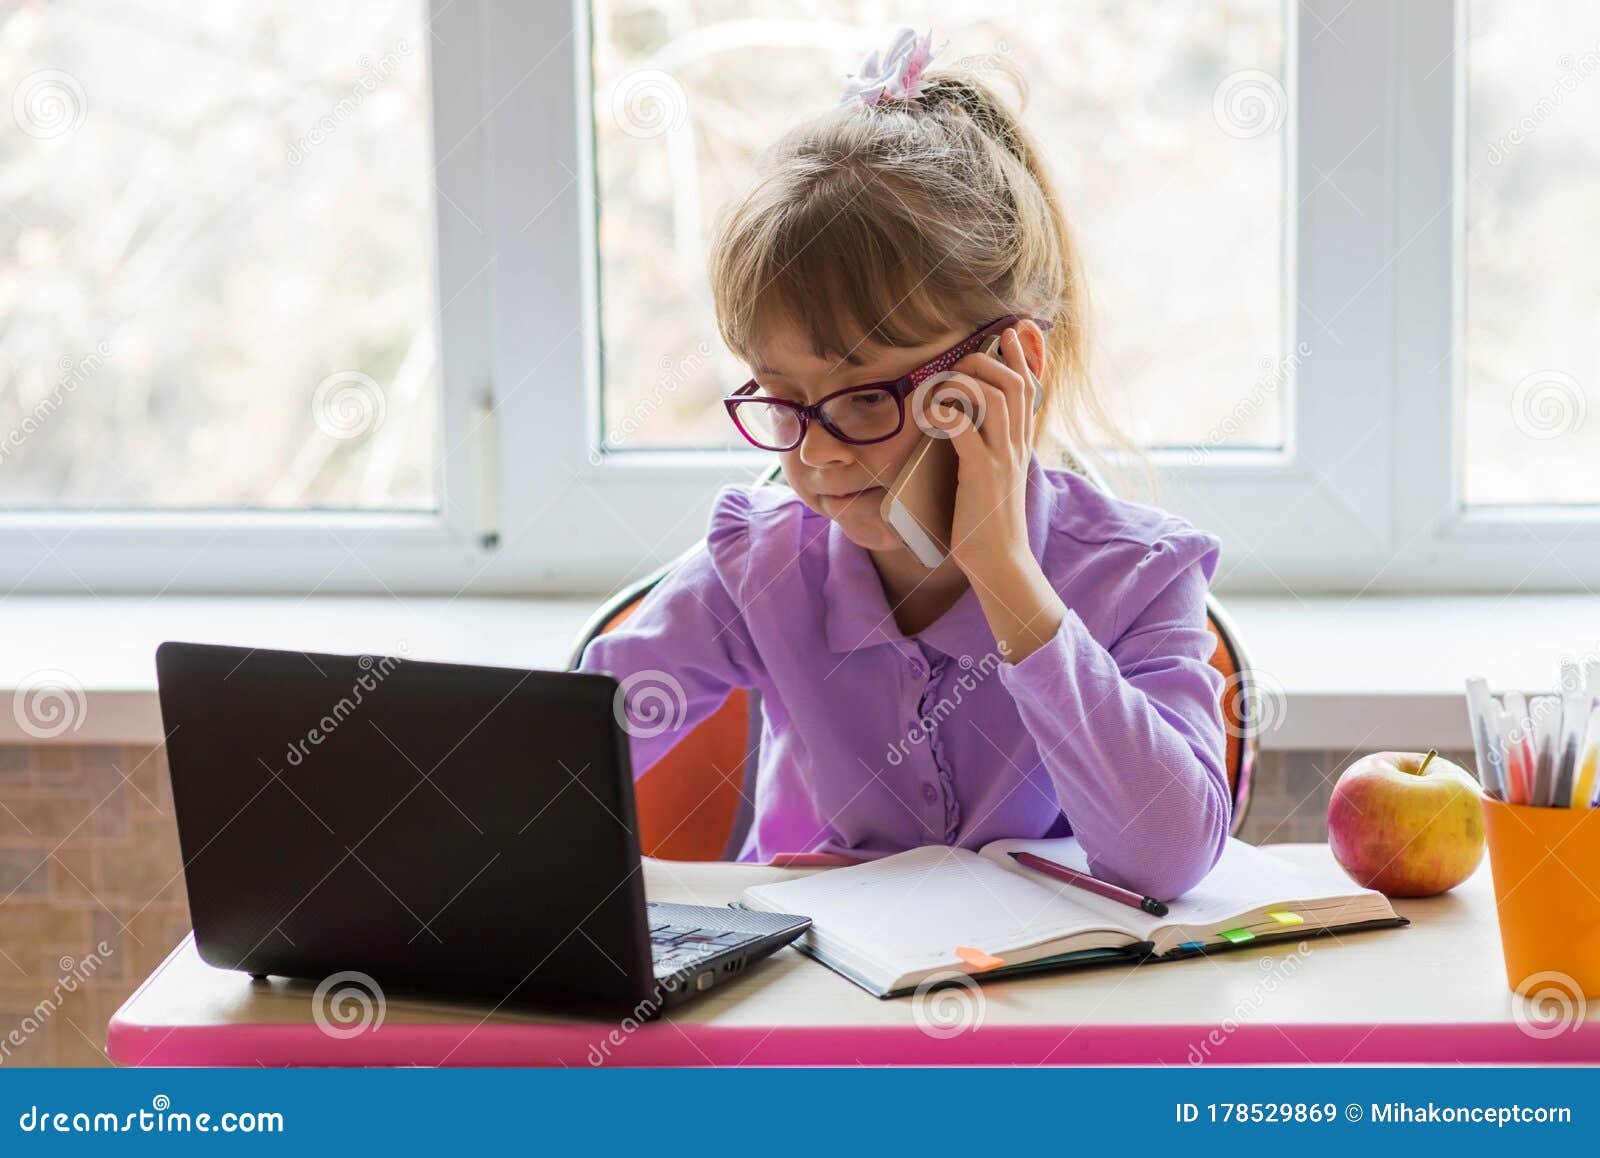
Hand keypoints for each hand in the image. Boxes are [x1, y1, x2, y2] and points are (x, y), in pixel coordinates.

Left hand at [920, 322, 1065, 660]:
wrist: (1000, 561)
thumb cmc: (987, 522)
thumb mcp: (994, 477)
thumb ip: (986, 449)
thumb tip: (961, 425)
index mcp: (1018, 444)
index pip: (1028, 387)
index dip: (1020, 356)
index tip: (1010, 331)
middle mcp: (1015, 445)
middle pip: (1011, 383)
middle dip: (985, 362)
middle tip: (961, 363)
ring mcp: (1000, 458)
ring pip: (993, 398)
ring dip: (963, 383)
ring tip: (942, 388)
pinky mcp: (981, 474)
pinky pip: (965, 430)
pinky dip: (947, 413)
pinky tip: (934, 413)